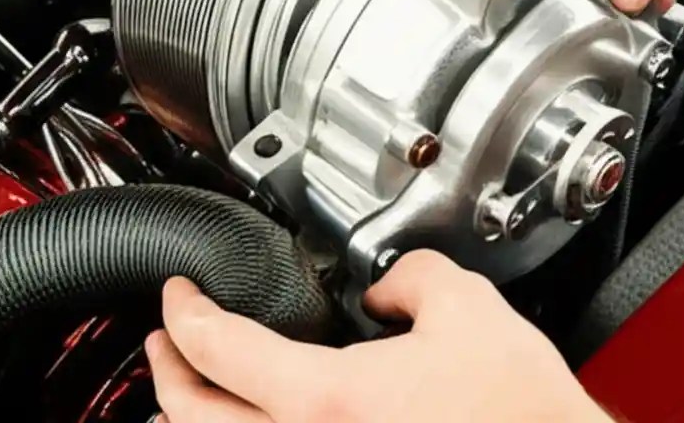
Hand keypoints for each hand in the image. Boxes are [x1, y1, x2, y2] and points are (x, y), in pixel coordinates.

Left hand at [146, 250, 610, 422]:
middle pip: (193, 415)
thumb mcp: (467, 307)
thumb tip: (388, 287)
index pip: (219, 349)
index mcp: (326, 398)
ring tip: (186, 394)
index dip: (185, 313)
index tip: (179, 295)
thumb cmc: (517, 412)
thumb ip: (411, 276)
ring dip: (188, 420)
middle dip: (167, 370)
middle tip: (166, 337)